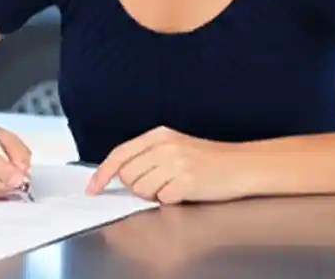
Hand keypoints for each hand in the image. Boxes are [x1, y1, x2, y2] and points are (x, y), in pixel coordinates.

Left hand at [86, 126, 242, 203]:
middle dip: (137, 186)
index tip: (93, 188)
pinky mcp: (187, 182)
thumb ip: (148, 155)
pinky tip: (185, 191)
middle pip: (128, 175)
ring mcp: (176, 164)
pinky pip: (163, 199)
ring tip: (174, 185)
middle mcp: (165, 147)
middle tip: (159, 183)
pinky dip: (171, 200)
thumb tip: (120, 173)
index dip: (103, 174)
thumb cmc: (208, 159)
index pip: (120, 154)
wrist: (241, 165)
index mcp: (159, 135)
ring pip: (142, 189)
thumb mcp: (175, 146)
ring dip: (154, 194)